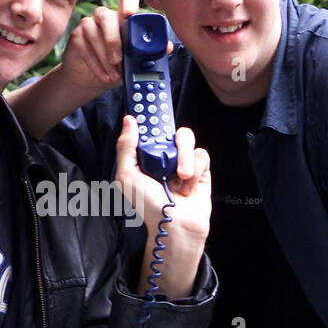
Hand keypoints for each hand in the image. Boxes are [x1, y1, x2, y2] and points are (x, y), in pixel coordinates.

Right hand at [59, 0, 172, 102]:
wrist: (93, 78)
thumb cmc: (117, 65)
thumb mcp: (137, 60)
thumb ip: (151, 52)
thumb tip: (168, 47)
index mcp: (123, 17)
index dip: (128, 1)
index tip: (129, 15)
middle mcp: (105, 16)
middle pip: (106, 17)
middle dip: (113, 40)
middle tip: (119, 60)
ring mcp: (88, 24)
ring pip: (94, 34)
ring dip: (105, 58)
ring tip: (114, 74)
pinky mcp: (76, 36)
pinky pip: (84, 48)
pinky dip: (96, 65)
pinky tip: (105, 75)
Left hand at [114, 115, 210, 295]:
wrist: (175, 226)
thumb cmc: (148, 205)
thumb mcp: (126, 176)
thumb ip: (126, 148)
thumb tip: (129, 120)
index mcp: (145, 156)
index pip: (149, 129)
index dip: (149, 116)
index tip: (149, 101)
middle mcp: (164, 156)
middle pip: (169, 128)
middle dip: (168, 137)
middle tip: (165, 143)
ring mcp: (183, 161)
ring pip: (186, 138)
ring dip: (183, 158)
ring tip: (179, 178)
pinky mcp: (201, 169)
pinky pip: (201, 155)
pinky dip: (194, 170)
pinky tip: (188, 186)